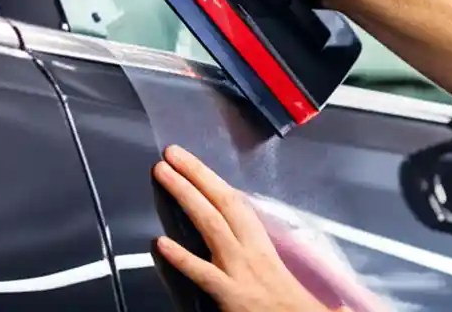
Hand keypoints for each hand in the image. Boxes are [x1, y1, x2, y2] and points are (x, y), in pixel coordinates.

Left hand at [152, 145, 347, 311]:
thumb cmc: (292, 303)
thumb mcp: (274, 268)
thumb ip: (251, 248)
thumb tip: (236, 230)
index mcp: (260, 243)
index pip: (233, 201)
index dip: (209, 177)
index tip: (186, 159)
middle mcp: (250, 250)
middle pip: (221, 204)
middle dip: (195, 175)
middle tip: (169, 154)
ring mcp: (240, 271)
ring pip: (211, 226)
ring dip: (186, 196)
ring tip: (163, 175)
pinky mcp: (232, 297)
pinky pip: (204, 274)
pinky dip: (181, 258)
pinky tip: (160, 243)